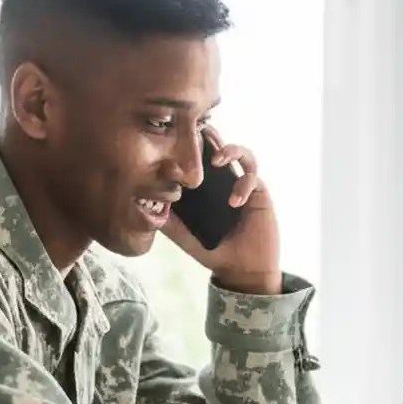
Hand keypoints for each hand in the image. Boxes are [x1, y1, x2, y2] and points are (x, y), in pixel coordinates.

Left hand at [161, 126, 281, 294]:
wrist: (239, 269)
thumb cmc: (211, 250)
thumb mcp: (182, 234)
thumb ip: (167, 219)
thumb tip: (144, 203)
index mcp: (205, 186)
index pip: (198, 157)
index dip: (191, 144)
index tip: (178, 138)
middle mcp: (224, 181)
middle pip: (220, 147)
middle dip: (211, 137)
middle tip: (199, 134)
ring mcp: (242, 184)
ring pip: (243, 153)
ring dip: (231, 150)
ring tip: (218, 159)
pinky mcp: (259, 194)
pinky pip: (253, 178)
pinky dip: (243, 184)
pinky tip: (234, 202)